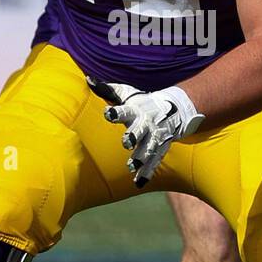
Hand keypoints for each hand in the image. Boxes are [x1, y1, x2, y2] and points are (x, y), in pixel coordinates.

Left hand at [88, 77, 203, 184]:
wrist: (173, 109)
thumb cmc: (142, 101)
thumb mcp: (126, 93)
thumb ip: (107, 90)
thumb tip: (88, 79)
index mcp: (135, 110)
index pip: (124, 110)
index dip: (116, 112)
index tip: (108, 114)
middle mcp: (146, 124)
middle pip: (140, 130)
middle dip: (134, 136)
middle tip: (126, 142)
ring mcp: (155, 137)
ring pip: (148, 148)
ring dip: (141, 157)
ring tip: (131, 166)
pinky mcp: (160, 148)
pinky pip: (155, 162)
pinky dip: (147, 172)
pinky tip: (138, 182)